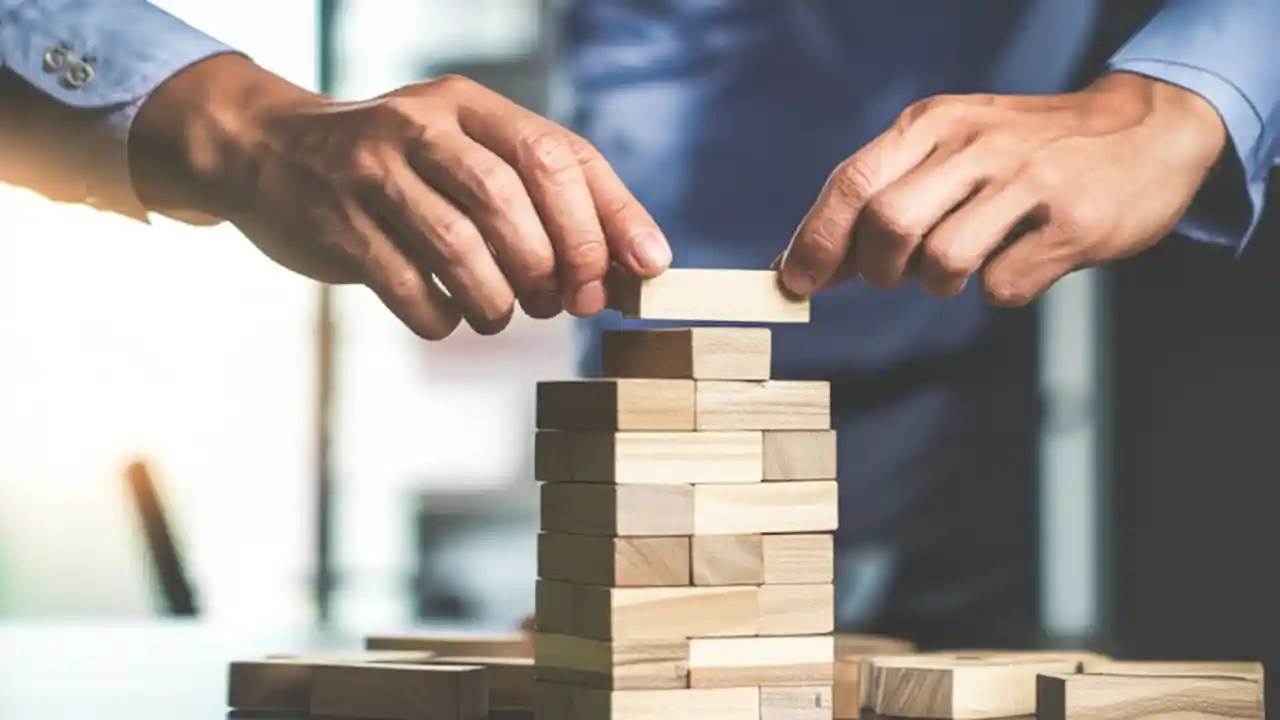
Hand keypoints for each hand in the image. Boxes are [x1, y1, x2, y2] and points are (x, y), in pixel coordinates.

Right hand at [130, 55, 670, 337]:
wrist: (269, 153)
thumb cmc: (399, 169)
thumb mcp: (465, 156)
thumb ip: (540, 200)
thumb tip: (628, 272)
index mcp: (468, 105)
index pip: (560, 152)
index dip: (611, 216)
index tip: (646, 269)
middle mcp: (421, 126)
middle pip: (512, 195)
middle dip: (557, 261)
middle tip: (567, 301)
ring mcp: (373, 172)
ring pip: (461, 244)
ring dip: (501, 298)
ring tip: (504, 314)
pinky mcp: (338, 224)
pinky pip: (409, 286)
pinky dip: (444, 316)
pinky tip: (449, 316)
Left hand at [779, 73, 1226, 305]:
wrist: (1145, 130)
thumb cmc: (1029, 151)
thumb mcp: (954, 147)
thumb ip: (889, 192)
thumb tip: (815, 260)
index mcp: (936, 123)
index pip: (853, 182)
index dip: (815, 238)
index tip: (795, 279)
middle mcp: (977, 144)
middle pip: (888, 224)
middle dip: (878, 269)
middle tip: (897, 274)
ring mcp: (1027, 181)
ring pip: (942, 260)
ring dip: (939, 282)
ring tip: (964, 264)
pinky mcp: (1071, 223)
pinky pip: (1003, 286)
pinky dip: (1000, 288)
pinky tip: (1019, 259)